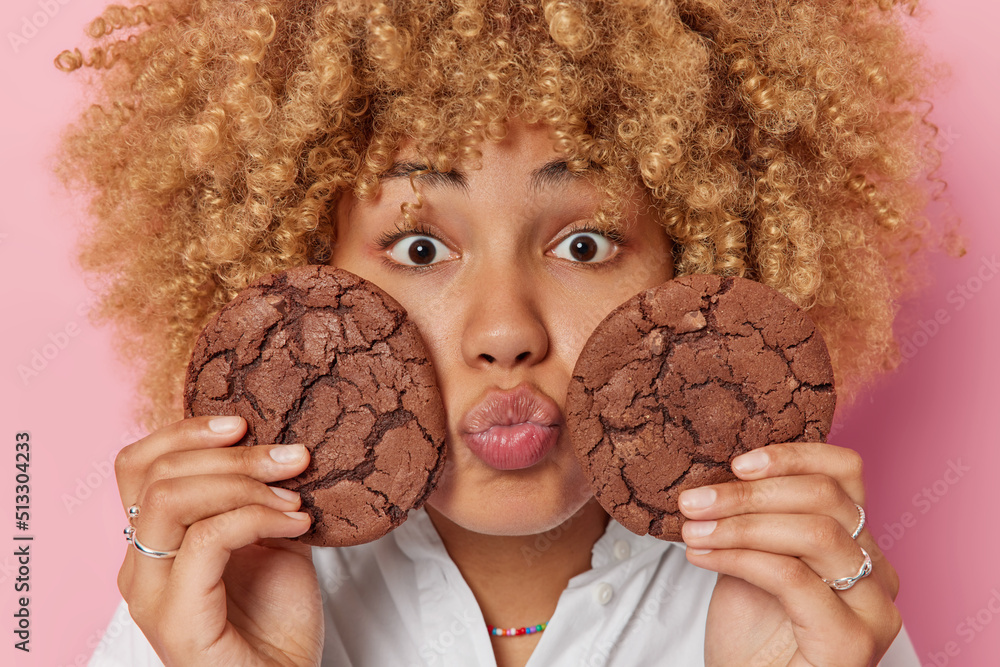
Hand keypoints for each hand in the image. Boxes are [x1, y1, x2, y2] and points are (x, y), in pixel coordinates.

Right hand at [115, 416, 323, 665]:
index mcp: (154, 542)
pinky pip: (207, 540)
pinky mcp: (175, 619)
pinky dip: (258, 518)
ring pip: (172, 499)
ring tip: (296, 494)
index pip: (139, 464)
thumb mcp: (269, 537)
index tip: (243, 422)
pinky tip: (296, 523)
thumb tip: (275, 441)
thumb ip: (257, 494)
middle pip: (157, 474)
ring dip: (244, 482)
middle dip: (232, 454)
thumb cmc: (276, 621)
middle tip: (292, 457)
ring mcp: (151, 594)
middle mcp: (140, 565)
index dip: (186, 431)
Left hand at [679, 442, 900, 665]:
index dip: (793, 457)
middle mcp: (878, 572)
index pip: (845, 472)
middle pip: (826, 498)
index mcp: (858, 543)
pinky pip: (793, 577)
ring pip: (814, 532)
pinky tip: (702, 556)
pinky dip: (740, 557)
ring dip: (740, 524)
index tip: (737, 463)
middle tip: (693, 499)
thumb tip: (716, 473)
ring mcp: (873, 608)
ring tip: (692, 529)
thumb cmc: (751, 637)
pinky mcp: (853, 642)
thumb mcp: (750, 559)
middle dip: (750, 493)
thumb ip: (754, 519)